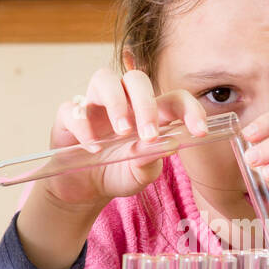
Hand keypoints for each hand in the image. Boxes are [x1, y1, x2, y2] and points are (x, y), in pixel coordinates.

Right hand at [38, 67, 207, 211]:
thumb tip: (170, 145)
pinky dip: (83, 126)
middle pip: (136, 79)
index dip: (190, 109)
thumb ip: (151, 160)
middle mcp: (122, 102)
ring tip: (121, 131)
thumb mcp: (139, 175)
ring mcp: (94, 106)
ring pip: (103, 78)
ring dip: (116, 102)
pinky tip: (92, 148)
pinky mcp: (68, 117)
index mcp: (148, 114)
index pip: (173, 98)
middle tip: (148, 134)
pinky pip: (72, 108)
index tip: (199, 131)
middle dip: (146, 103)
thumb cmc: (116, 174)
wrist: (84, 190)